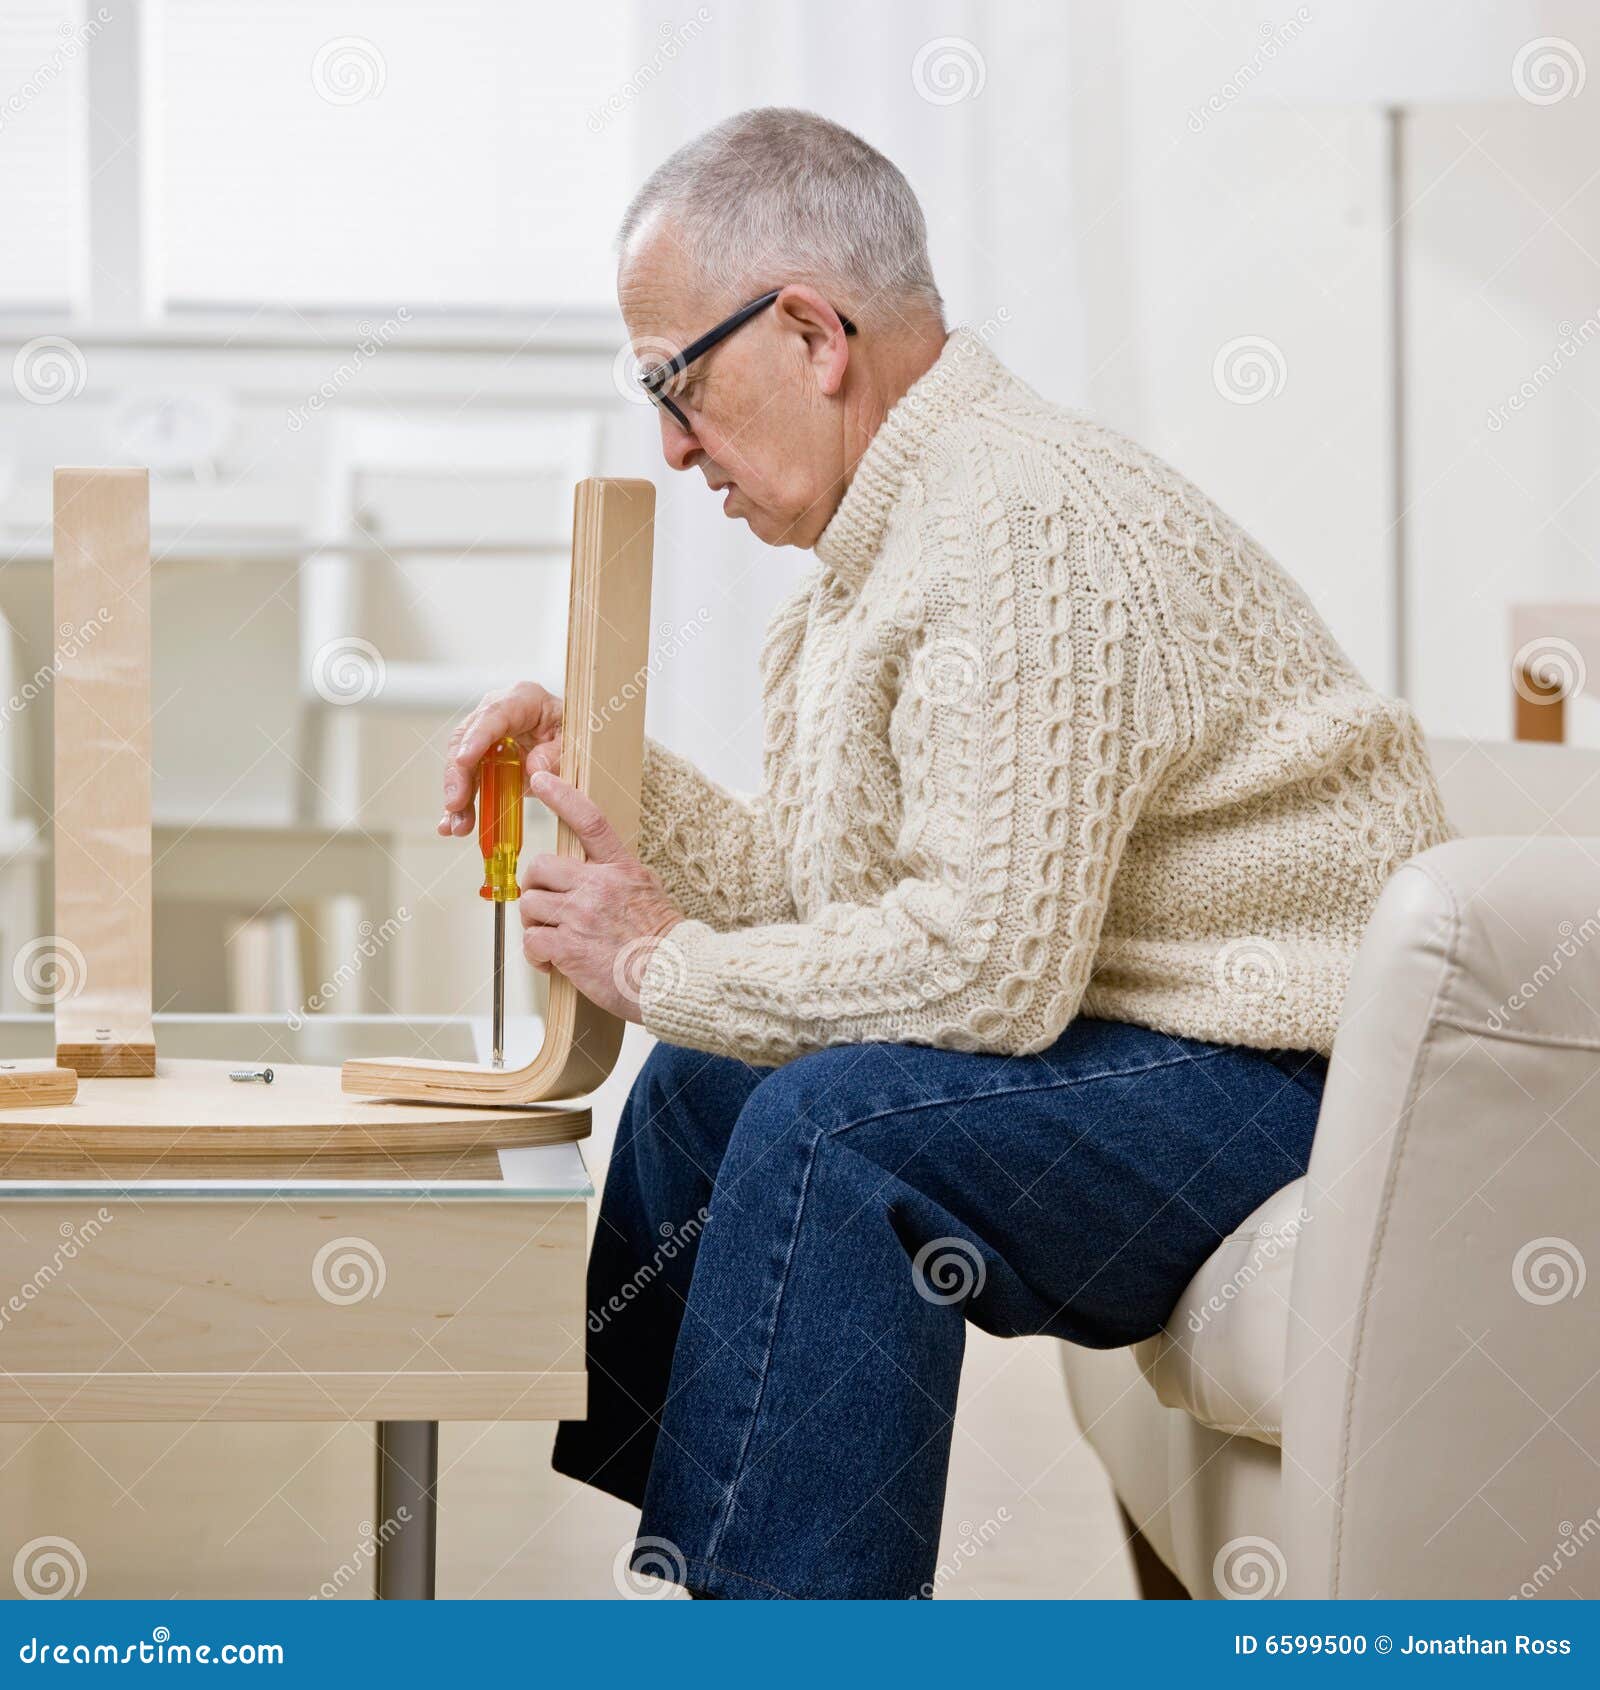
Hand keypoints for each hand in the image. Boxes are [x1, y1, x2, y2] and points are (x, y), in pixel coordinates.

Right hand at [438, 682, 563, 837]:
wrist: (573, 741)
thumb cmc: (575, 734)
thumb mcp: (577, 741)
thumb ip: (558, 753)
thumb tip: (534, 768)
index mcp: (523, 699)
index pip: (495, 715)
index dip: (476, 738)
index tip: (463, 761)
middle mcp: (497, 713)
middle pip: (466, 739)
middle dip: (458, 774)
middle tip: (456, 803)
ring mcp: (486, 736)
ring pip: (461, 765)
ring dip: (458, 797)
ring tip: (458, 826)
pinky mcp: (483, 759)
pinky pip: (468, 782)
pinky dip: (461, 805)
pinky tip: (451, 825)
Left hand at [518, 772, 684, 1021]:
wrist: (673, 979)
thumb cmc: (664, 944)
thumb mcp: (649, 893)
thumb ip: (621, 878)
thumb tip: (601, 873)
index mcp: (621, 870)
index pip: (590, 821)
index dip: (562, 796)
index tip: (540, 779)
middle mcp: (598, 887)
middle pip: (540, 867)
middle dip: (535, 885)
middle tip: (545, 904)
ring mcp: (580, 916)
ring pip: (529, 904)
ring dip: (535, 923)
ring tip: (553, 938)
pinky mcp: (568, 948)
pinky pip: (532, 941)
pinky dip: (537, 955)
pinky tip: (553, 962)